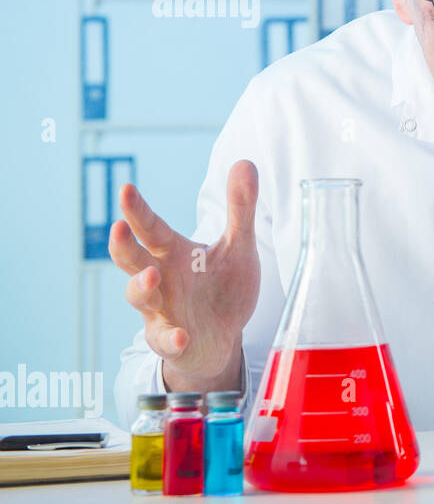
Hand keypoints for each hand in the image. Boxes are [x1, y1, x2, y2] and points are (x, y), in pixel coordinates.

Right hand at [108, 161, 260, 391]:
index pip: (151, 228)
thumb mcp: (238, 246)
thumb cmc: (223, 287)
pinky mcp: (170, 340)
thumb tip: (245, 162)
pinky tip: (182, 336)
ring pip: (139, 298)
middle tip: (118, 228)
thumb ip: (240, 208)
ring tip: (153, 276)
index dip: (138, 210)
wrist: (223, 336)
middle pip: (132, 260)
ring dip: (141, 287)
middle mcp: (160, 278)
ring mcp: (160, 310)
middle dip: (123, 246)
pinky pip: (164, 341)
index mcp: (173, 252)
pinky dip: (171, 338)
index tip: (126, 189)